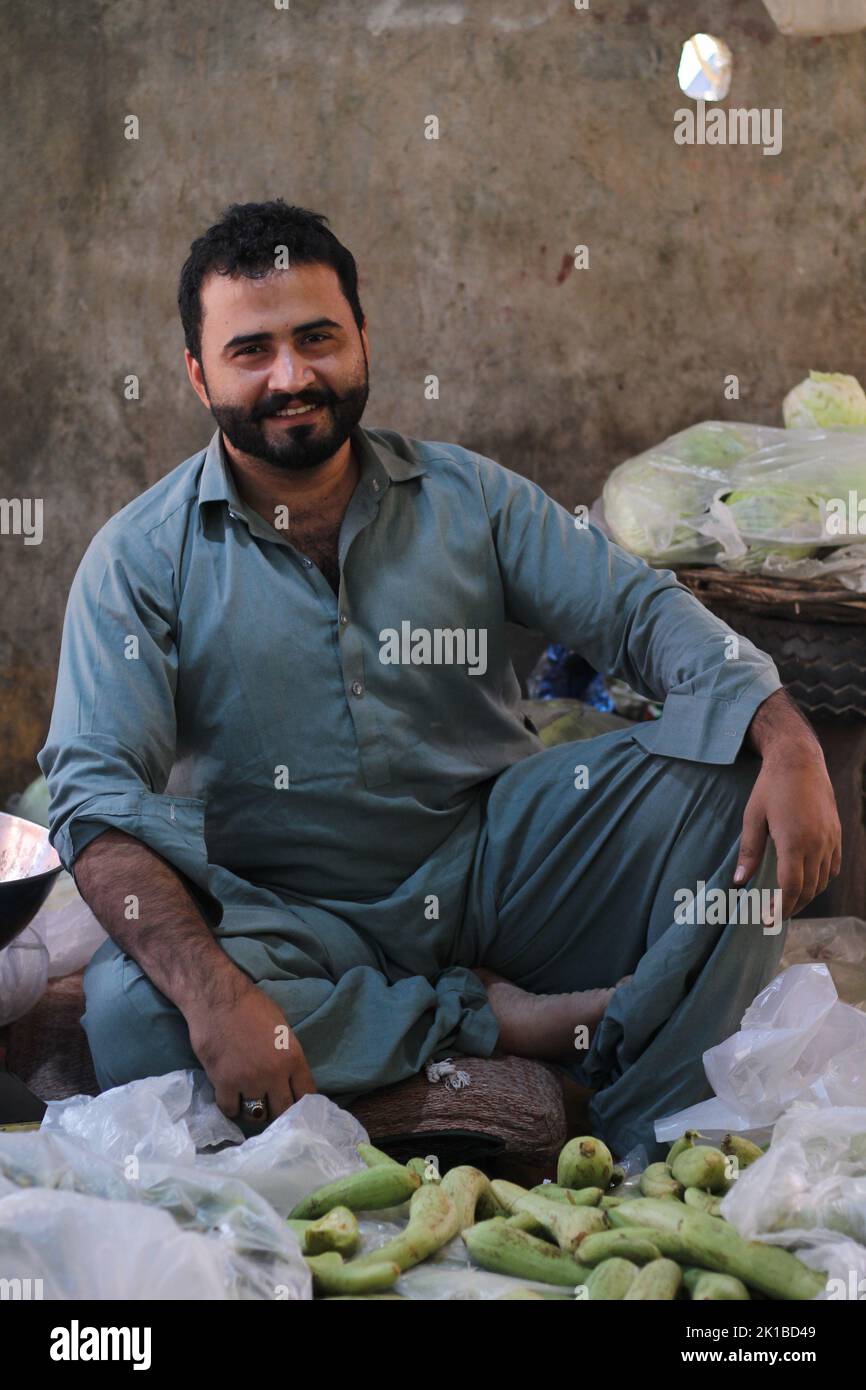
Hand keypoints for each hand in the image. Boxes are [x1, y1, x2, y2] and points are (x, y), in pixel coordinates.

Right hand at [185, 981, 316, 1123]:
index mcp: (293, 1057)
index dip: (301, 1103)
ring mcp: (249, 1081)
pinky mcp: (224, 1084)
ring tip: (249, 1100)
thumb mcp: (282, 1028)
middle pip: (283, 1110)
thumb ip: (288, 1056)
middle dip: (278, 1110)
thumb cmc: (251, 1006)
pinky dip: (231, 1106)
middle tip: (271, 1106)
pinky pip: (231, 1110)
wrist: (218, 998)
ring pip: (257, 1115)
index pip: (306, 1094)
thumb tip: (290, 1078)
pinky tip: (231, 1097)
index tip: (295, 1106)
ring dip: (254, 1110)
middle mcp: (274, 1074)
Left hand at [735, 748, 841, 919]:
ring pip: (823, 880)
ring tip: (789, 901)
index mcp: (794, 842)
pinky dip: (822, 879)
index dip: (780, 909)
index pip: (791, 888)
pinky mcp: (836, 833)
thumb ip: (749, 851)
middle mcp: (816, 844)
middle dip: (792, 906)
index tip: (768, 920)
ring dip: (808, 895)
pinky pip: (833, 866)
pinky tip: (809, 881)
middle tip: (775, 915)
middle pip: (809, 889)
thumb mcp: (753, 817)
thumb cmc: (771, 788)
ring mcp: (830, 839)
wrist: (799, 761)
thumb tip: (739, 882)